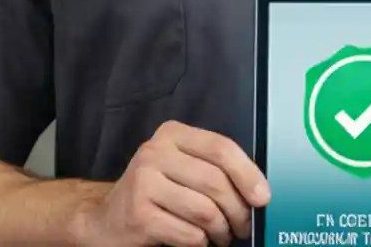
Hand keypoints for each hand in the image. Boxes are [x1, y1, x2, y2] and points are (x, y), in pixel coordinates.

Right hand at [79, 120, 270, 246]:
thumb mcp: (182, 168)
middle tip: (243, 226)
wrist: (108, 220)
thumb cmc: (157, 193)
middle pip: (216, 182)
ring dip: (221, 231)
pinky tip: (197, 240)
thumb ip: (214, 169)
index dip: (248, 174)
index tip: (263, 198)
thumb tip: (258, 191)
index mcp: (172, 134)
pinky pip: (189, 233)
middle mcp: (154, 152)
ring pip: (205, 211)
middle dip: (238, 211)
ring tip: (221, 236)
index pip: (221, 148)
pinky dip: (201, 242)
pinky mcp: (139, 214)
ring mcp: (143, 182)